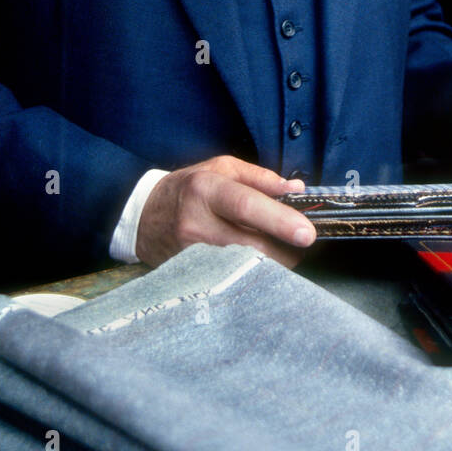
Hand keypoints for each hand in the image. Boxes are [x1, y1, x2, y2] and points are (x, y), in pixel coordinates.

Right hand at [135, 154, 314, 268]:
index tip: (307, 234)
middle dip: (287, 250)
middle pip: (253, 247)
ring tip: (282, 251)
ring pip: (247, 269)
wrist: (143, 219)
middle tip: (301, 242)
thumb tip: (296, 191)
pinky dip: (254, 276)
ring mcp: (191, 257)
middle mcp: (196, 224)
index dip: (279, 220)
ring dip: (275, 265)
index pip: (246, 206)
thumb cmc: (188, 189)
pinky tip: (260, 266)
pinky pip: (234, 282)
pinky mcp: (192, 278)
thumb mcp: (220, 168)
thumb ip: (260, 177)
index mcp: (206, 189)